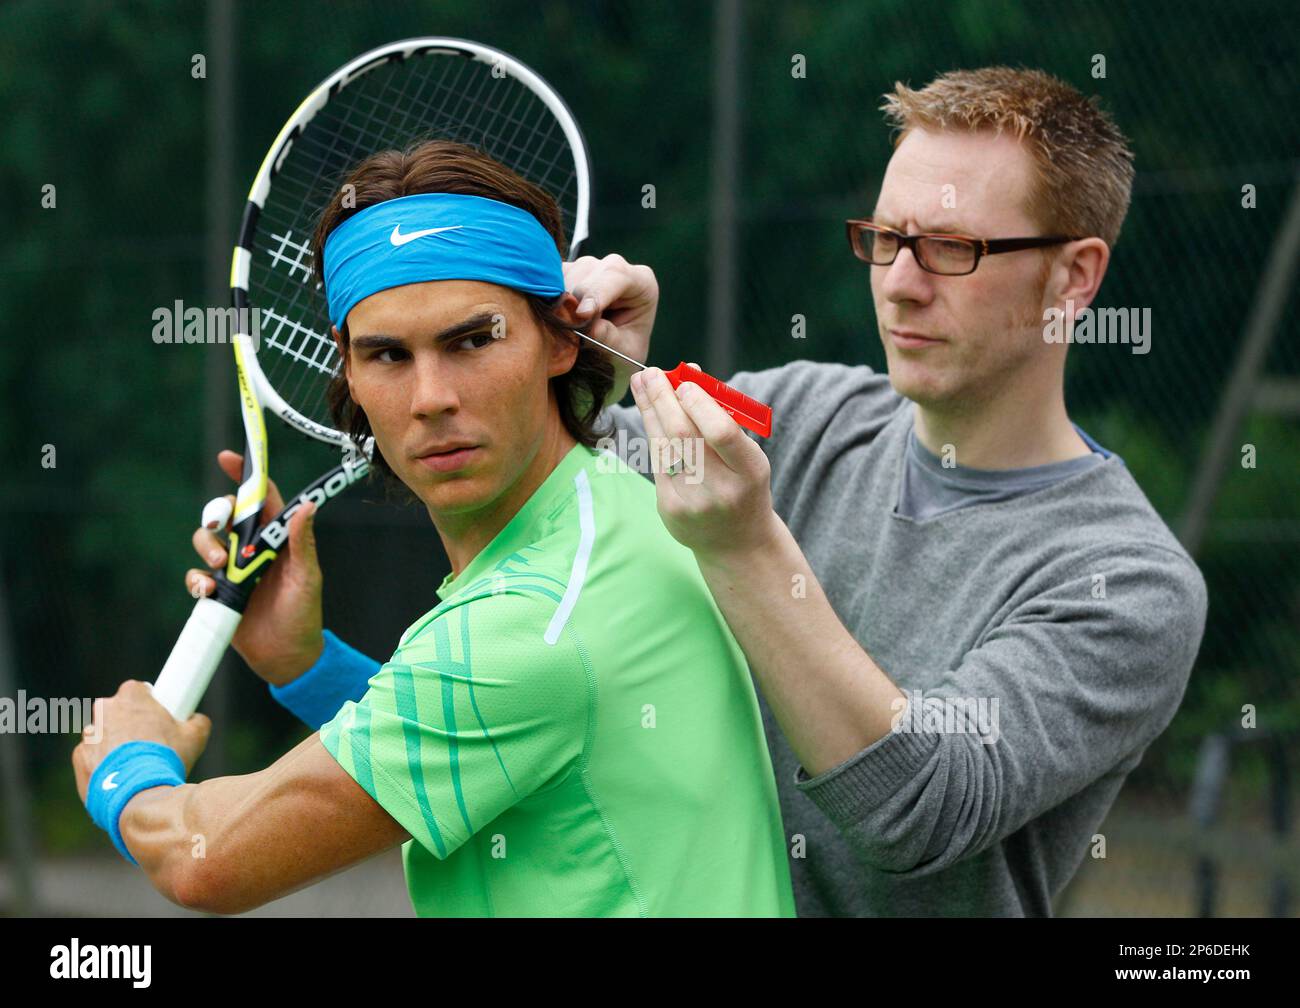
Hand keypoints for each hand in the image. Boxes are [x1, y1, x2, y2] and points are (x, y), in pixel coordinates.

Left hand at [72, 681, 209, 802]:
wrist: (138, 793)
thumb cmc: (166, 758)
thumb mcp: (195, 736)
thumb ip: (196, 721)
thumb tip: (196, 720)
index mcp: (131, 695)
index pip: (139, 690)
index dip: (150, 704)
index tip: (157, 717)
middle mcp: (105, 709)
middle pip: (119, 711)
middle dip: (131, 723)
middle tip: (149, 743)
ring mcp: (89, 733)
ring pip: (104, 734)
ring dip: (116, 745)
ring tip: (135, 765)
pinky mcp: (79, 757)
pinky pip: (93, 757)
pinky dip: (104, 765)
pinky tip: (121, 777)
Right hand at [186, 450, 324, 685]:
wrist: (287, 658)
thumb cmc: (304, 615)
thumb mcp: (307, 577)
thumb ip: (302, 542)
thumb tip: (308, 505)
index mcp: (278, 539)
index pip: (261, 499)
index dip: (245, 476)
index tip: (227, 458)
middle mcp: (252, 549)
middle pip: (226, 515)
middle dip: (216, 513)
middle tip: (219, 525)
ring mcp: (232, 570)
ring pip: (206, 541)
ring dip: (206, 546)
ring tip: (219, 565)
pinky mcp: (217, 592)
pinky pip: (195, 575)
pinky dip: (196, 579)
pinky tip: (206, 591)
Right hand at [562, 254, 657, 403]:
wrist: (614, 352)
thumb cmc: (625, 351)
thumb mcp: (626, 351)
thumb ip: (611, 338)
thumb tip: (590, 327)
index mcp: (640, 281)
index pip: (616, 275)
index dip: (596, 293)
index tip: (583, 314)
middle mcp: (613, 266)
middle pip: (585, 275)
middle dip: (574, 304)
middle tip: (568, 334)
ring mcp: (587, 266)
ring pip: (563, 276)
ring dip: (559, 305)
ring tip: (566, 331)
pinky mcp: (566, 272)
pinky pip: (548, 281)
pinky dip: (548, 301)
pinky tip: (555, 320)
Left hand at [629, 366, 779, 558]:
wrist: (737, 543)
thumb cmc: (744, 485)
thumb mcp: (748, 455)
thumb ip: (722, 417)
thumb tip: (689, 374)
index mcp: (750, 472)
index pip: (721, 432)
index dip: (699, 404)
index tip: (684, 382)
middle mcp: (721, 490)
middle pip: (684, 436)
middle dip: (664, 399)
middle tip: (652, 373)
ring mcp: (692, 503)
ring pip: (664, 446)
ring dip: (650, 410)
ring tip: (642, 383)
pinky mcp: (670, 509)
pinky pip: (658, 462)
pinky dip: (653, 433)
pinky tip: (649, 413)